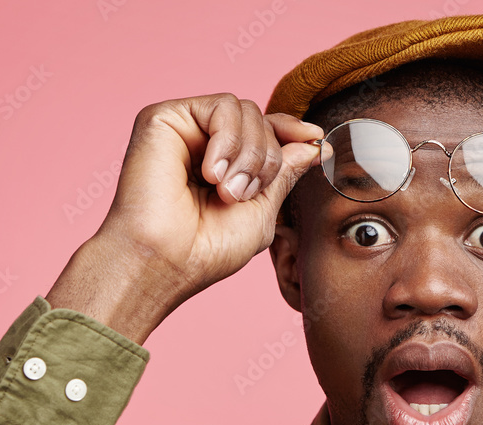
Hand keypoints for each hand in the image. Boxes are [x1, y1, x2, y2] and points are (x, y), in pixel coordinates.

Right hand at [45, 93, 321, 343]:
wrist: (164, 260)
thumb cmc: (207, 249)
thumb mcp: (262, 211)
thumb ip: (284, 173)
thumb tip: (313, 144)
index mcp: (225, 166)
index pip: (265, 132)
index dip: (291, 131)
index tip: (318, 139)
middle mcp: (203, 144)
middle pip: (260, 119)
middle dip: (267, 158)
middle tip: (244, 195)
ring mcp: (184, 129)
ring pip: (245, 109)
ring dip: (249, 154)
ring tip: (227, 191)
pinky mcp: (164, 118)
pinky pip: (221, 106)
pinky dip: (228, 140)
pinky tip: (211, 173)